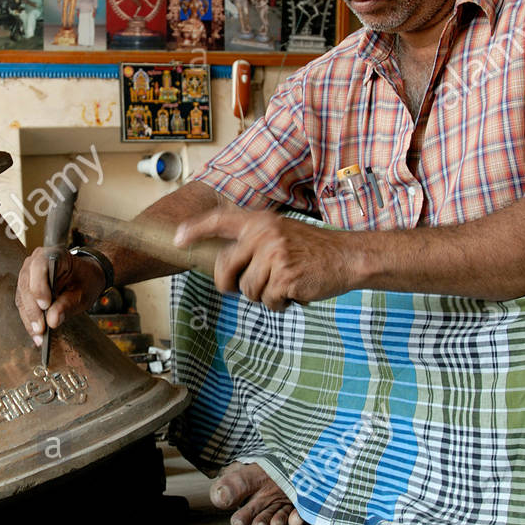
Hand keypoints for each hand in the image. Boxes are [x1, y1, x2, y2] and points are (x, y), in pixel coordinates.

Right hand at [15, 248, 107, 346]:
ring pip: (22, 296)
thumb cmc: (86, 280)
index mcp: (54, 255)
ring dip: (29, 317)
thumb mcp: (83, 292)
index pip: (39, 266)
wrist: (85, 277)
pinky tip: (36, 334)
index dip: (39, 286)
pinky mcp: (25, 288)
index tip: (45, 305)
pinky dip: (29, 320)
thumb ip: (68, 304)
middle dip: (33, 308)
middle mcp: (36, 261)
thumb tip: (52, 320)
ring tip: (38, 336)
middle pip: (27, 284)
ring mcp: (28, 274)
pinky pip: (23, 304)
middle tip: (40, 329)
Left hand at [174, 207, 356, 310]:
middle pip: (226, 269)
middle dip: (232, 285)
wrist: (347, 257)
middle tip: (249, 288)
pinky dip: (281, 303)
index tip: (177, 239)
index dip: (195, 230)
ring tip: (286, 283)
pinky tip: (296, 291)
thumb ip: (254, 244)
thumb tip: (224, 268)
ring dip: (265, 295)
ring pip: (248, 290)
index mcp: (260, 221)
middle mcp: (263, 234)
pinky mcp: (284, 277)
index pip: (219, 221)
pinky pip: (268, 301)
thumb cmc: (313, 251)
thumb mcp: (281, 234)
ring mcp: (274, 255)